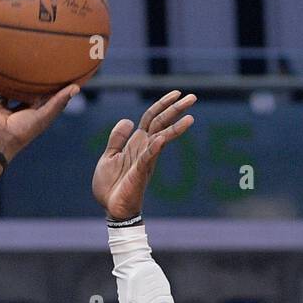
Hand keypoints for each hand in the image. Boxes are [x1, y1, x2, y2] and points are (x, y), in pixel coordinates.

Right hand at [0, 47, 78, 162]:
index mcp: (19, 106)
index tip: (40, 60)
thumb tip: (77, 87)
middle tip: (13, 44)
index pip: (26, 89)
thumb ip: (58, 102)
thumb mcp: (44, 116)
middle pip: (5, 79)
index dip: (33, 77)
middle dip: (8, 65)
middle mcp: (3, 100)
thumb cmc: (21, 133)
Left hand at [92, 90, 195, 220]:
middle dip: (176, 110)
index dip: (162, 104)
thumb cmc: (111, 185)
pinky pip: (148, 157)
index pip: (151, 118)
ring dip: (175, 128)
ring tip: (190, 117)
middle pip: (161, 124)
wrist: (111, 208)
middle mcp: (144, 149)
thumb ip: (117, 138)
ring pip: (161, 138)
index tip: (177, 93)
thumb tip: (129, 120)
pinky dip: (154, 147)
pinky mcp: (139, 172)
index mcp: (136, 143)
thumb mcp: (109, 156)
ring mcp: (144, 160)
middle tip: (193, 97)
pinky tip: (162, 138)